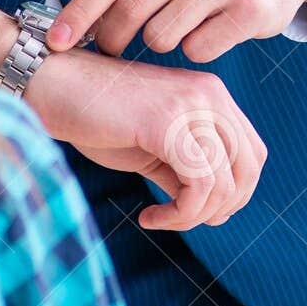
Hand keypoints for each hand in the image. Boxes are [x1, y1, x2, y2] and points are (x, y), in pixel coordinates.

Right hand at [25, 47, 266, 230]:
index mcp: (212, 93)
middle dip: (219, 209)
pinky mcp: (168, 124)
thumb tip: (217, 209)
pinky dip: (179, 215)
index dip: (235, 192)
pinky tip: (149, 215)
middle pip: (247, 171)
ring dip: (193, 217)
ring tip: (158, 218)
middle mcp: (210, 94)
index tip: (195, 210)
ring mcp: (191, 105)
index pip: (253, 154)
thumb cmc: (98, 117)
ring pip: (224, 184)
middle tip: (179, 219)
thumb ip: (190, 167)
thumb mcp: (156, 145)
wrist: (53, 87)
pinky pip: (198, 187)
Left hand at [46, 0, 306, 62]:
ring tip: (180, 26)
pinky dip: (196, 49)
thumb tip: (77, 19)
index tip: (55, 41)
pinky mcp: (249, 10)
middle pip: (131, 11)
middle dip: (112, 37)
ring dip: (162, 41)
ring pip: (161, 36)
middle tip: (111, 48)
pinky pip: (198, 50)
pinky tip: (210, 32)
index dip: (78, 12)